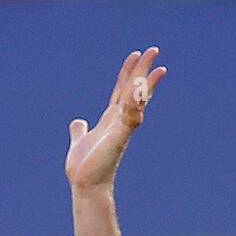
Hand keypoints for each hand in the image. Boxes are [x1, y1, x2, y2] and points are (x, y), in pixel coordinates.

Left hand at [66, 48, 166, 191]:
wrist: (86, 186)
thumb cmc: (85, 168)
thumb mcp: (79, 141)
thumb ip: (80, 130)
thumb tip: (77, 123)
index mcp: (110, 119)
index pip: (121, 90)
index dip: (129, 72)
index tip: (137, 54)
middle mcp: (119, 121)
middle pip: (133, 90)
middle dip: (143, 70)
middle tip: (154, 49)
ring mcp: (121, 129)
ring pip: (136, 101)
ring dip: (146, 85)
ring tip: (157, 68)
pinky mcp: (119, 139)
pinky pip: (130, 120)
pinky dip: (135, 107)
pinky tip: (139, 93)